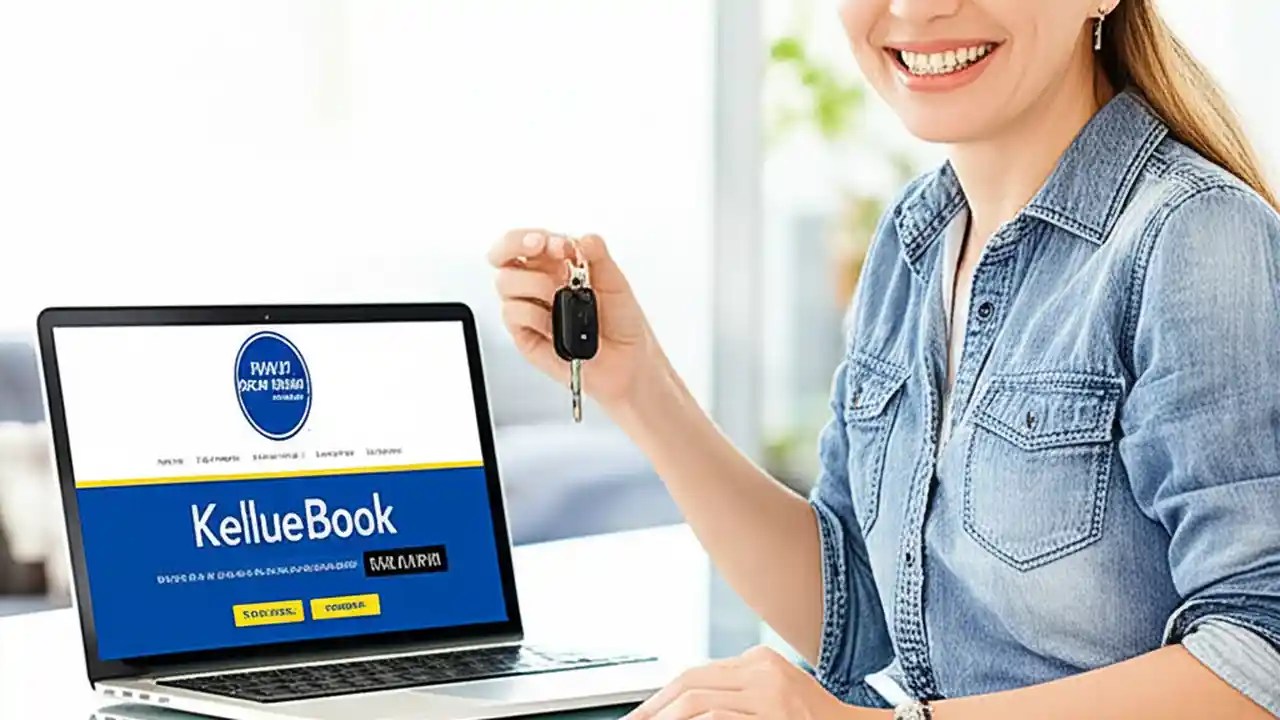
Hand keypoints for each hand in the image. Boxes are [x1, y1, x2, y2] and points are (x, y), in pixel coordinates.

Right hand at [488, 229, 658, 409]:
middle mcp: (537, 282)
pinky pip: (512, 314)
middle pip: (503, 256)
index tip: (553, 243)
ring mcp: (529, 307)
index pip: (527, 240)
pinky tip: (553, 320)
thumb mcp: (616, 283)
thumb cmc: (620, 322)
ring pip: (504, 282)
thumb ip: (599, 257)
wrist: (625, 360)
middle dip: (517, 246)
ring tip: (560, 293)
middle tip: (541, 249)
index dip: (530, 236)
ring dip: (533, 282)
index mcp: (556, 263)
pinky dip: (533, 313)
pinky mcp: (525, 334)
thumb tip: (585, 239)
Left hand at [624, 646, 864, 719]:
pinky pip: (718, 716)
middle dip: (654, 707)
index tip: (642, 714)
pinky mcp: (773, 714)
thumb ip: (739, 694)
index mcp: (759, 661)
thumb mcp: (775, 697)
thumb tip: (688, 706)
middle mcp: (761, 669)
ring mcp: (768, 692)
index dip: (662, 696)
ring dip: (664, 718)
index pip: (697, 673)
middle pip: (690, 682)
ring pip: (697, 698)